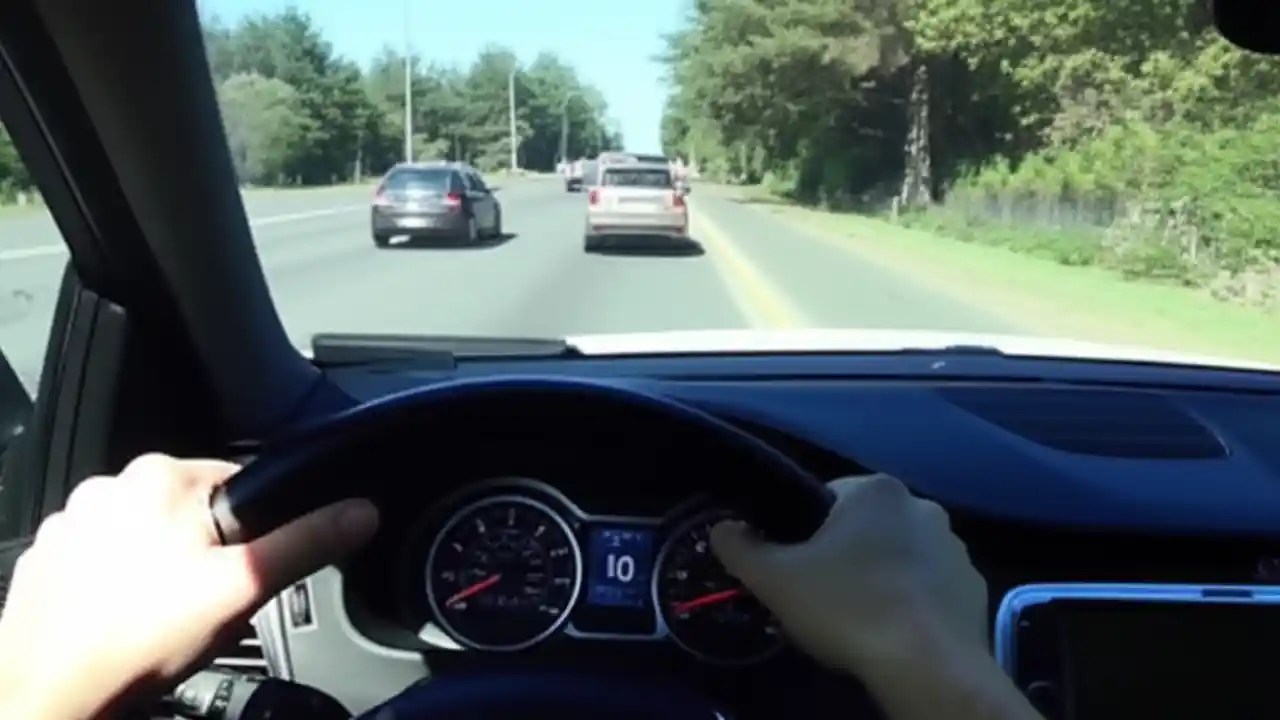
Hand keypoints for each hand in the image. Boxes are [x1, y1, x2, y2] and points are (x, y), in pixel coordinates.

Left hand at [0, 453, 378, 719]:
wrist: (47, 698)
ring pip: (144, 536)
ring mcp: (67, 522)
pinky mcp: (44, 559)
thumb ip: (305, 543)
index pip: (236, 485)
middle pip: (189, 512)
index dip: (252, 533)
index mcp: (160, 475)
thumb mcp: (242, 590)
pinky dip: (116, 584)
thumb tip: (362, 511)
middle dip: (204, 552)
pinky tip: (122, 620)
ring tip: (160, 617)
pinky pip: (101, 560)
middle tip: (204, 603)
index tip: (239, 575)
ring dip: (158, 566)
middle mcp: (106, 484)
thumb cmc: (141, 642)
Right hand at [711, 474, 987, 676]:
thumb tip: (722, 529)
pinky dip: (912, 604)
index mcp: (875, 490)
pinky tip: (895, 634)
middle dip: (844, 556)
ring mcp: (955, 548)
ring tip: (859, 620)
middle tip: (821, 597)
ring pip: (900, 557)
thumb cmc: (847, 608)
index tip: (795, 569)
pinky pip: (930, 588)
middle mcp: (922, 506)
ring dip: (881, 577)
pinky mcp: (975, 588)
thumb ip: (741, 548)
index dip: (803, 534)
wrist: (928, 667)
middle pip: (865, 528)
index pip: (826, 499)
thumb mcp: (775, 580)